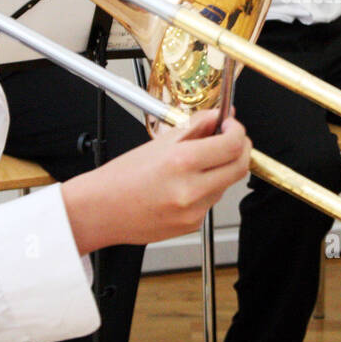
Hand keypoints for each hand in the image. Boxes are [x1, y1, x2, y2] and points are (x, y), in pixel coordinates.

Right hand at [61, 110, 251, 252]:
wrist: (100, 210)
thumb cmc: (121, 177)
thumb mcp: (159, 143)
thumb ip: (195, 127)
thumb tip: (218, 116)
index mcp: (182, 162)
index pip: (233, 144)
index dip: (238, 131)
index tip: (232, 125)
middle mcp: (191, 189)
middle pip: (240, 167)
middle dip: (240, 149)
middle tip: (229, 139)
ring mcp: (194, 211)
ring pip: (226, 184)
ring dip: (221, 170)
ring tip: (196, 165)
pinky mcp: (192, 224)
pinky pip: (211, 201)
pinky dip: (206, 189)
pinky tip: (184, 185)